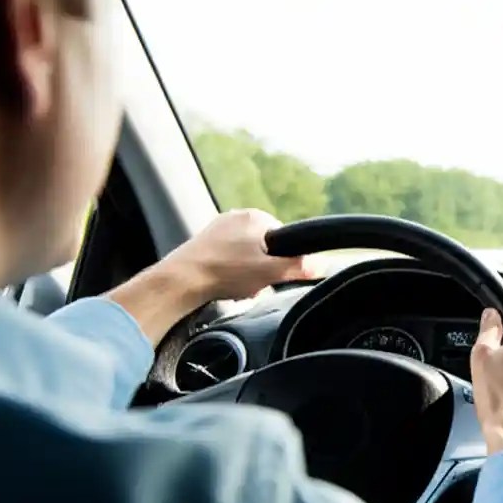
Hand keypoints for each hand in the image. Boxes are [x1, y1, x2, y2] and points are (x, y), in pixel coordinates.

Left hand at [161, 209, 316, 301]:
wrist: (181, 281)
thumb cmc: (225, 272)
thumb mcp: (270, 272)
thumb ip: (299, 266)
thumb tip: (321, 264)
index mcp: (256, 216)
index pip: (285, 241)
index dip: (282, 262)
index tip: (272, 277)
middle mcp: (237, 216)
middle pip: (265, 248)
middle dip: (262, 269)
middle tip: (253, 284)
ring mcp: (218, 228)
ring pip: (246, 255)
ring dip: (246, 273)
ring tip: (235, 286)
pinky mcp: (204, 242)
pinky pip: (228, 258)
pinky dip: (229, 272)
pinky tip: (223, 284)